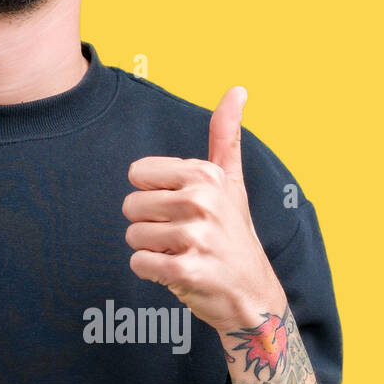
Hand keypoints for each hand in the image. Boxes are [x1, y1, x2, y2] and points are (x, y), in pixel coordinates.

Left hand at [121, 86, 286, 336]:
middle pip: (130, 205)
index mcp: (206, 175)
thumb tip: (237, 89)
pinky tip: (180, 273)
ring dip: (152, 250)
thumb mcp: (231, 182)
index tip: (182, 208)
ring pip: (132, 236)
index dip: (153, 194)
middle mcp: (203, 201)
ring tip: (184, 253)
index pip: (137, 174)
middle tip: (183, 236)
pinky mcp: (186, 272)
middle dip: (150, 224)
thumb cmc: (233, 234)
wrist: (252, 294)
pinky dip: (152, 273)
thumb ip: (226, 135)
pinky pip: (138, 264)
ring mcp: (196, 237)